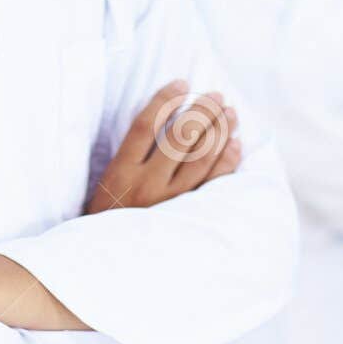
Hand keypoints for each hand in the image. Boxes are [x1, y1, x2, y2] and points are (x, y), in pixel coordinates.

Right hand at [86, 79, 240, 214]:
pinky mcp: (186, 217)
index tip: (183, 83)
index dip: (165, 100)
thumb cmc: (110, 216)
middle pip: (178, 138)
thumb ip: (131, 154)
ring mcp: (169, 203)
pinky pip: (213, 184)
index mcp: (121, 172)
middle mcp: (146, 185)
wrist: (110, 261)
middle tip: (217, 96)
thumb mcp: (108, 182)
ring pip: (200, 158)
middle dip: (202, 111)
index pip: (145, 125)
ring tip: (230, 113)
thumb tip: (164, 116)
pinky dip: (226, 161)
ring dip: (218, 131)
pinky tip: (234, 144)